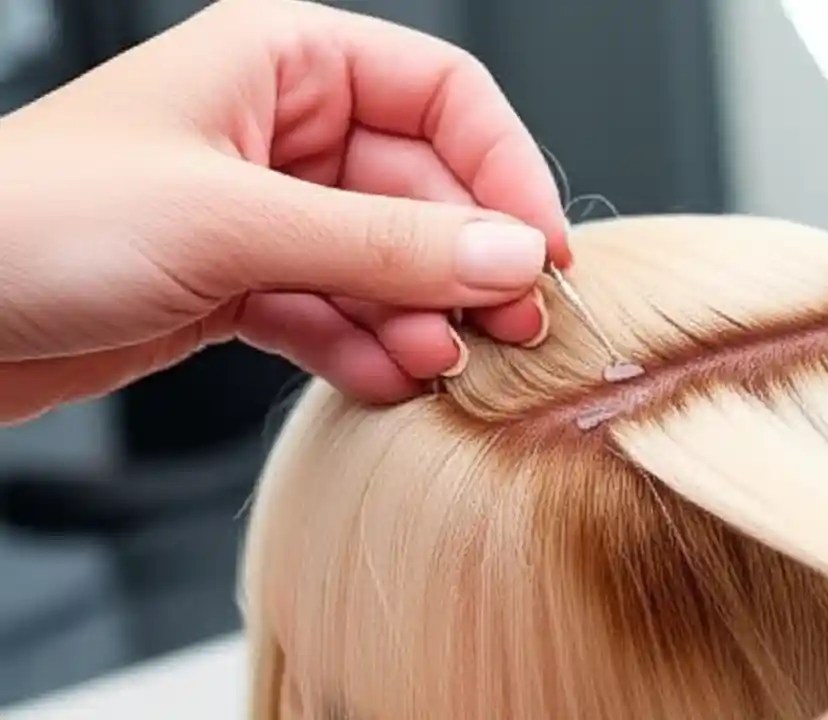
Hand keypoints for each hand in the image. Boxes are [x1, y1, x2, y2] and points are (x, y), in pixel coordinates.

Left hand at [0, 0, 567, 423]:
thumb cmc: (36, 219)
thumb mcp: (235, 223)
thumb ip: (385, 245)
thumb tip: (509, 254)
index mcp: (284, 63)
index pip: (443, 96)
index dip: (505, 167)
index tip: (540, 245)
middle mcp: (282, 133)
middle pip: (425, 189)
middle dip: (467, 261)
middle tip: (511, 326)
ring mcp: (266, 213)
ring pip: (385, 261)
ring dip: (420, 316)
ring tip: (443, 363)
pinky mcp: (242, 284)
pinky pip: (336, 312)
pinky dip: (365, 348)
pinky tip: (388, 379)